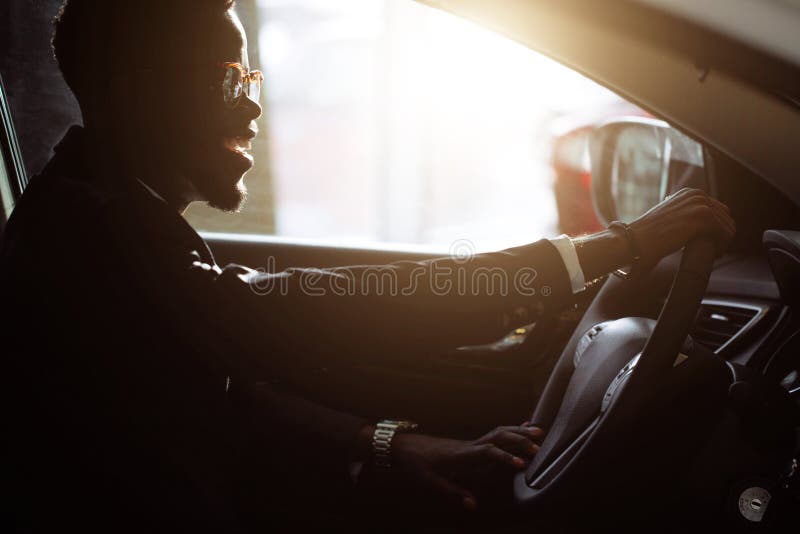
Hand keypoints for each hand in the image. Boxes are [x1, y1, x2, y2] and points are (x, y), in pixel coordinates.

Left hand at [389, 425, 542, 509]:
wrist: (405, 446)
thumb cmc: (417, 464)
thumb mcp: (430, 481)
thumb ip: (453, 492)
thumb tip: (473, 505)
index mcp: (461, 455)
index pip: (487, 452)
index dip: (505, 457)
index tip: (521, 464)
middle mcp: (469, 445)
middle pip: (498, 436)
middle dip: (518, 439)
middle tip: (538, 446)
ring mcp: (471, 443)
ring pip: (498, 433)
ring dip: (518, 431)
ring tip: (538, 432)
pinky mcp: (471, 444)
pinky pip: (494, 435)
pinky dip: (510, 431)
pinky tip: (522, 427)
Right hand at [629, 188, 734, 267]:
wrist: (634, 241)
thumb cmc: (647, 237)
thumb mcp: (669, 219)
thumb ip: (685, 217)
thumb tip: (699, 228)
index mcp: (689, 193)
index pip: (718, 210)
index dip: (716, 230)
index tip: (708, 244)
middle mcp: (696, 195)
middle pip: (726, 217)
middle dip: (721, 236)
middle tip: (710, 251)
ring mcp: (699, 204)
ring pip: (728, 226)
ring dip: (722, 243)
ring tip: (709, 254)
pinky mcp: (701, 217)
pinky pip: (725, 233)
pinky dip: (721, 246)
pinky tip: (710, 255)